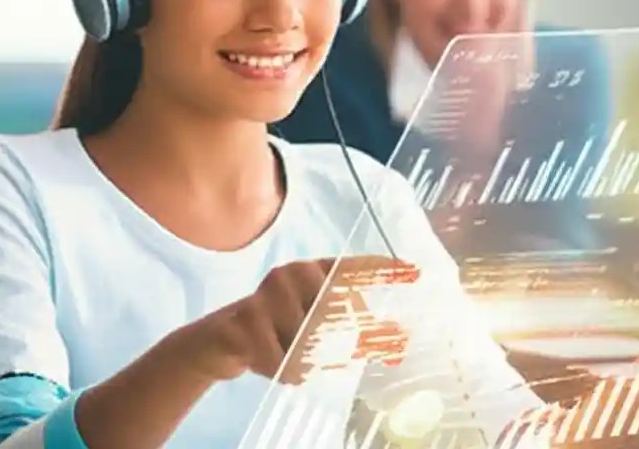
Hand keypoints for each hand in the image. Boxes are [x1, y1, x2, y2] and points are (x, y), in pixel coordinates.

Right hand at [178, 256, 419, 384]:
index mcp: (314, 272)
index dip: (384, 270)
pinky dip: (281, 369)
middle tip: (312, 352)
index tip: (415, 271)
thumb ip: (355, 335)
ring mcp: (270, 292)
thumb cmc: (278, 332)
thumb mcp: (315, 334)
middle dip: (332, 343)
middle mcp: (294, 273)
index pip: (353, 268)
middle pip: (335, 315)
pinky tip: (267, 359)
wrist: (223, 340)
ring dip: (301, 360)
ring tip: (282, 353)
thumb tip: (400, 342)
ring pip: (307, 341)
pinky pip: (282, 357)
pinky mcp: (249, 317)